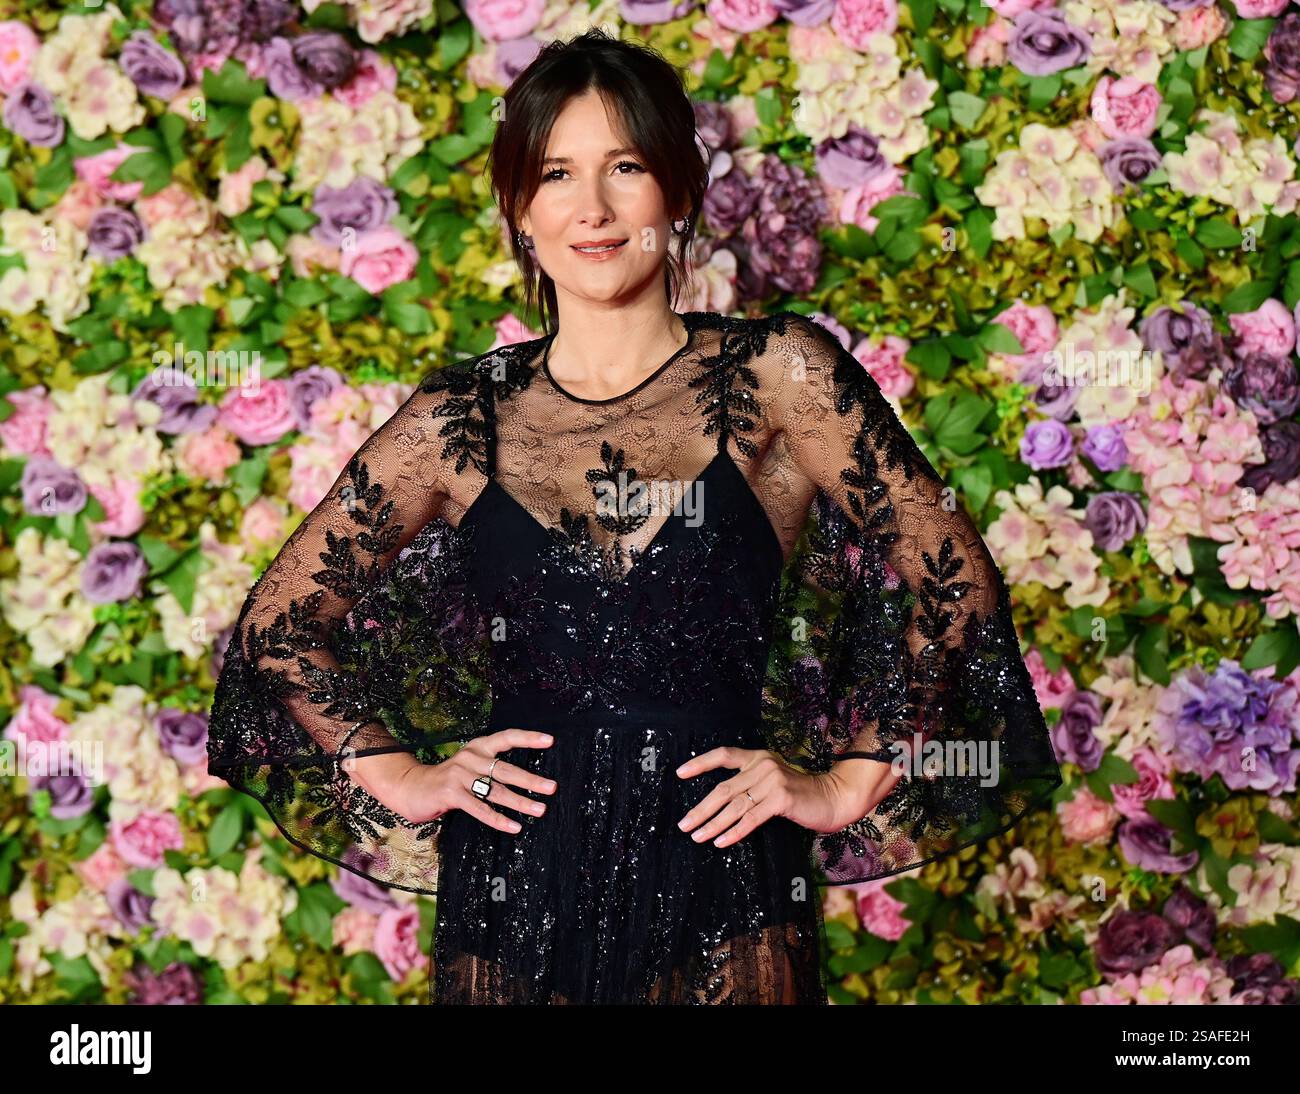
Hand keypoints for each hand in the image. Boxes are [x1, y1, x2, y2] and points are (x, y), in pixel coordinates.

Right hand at [343, 728, 556, 833]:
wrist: (410, 787)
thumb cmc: (447, 780)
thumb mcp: (469, 766)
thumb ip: (490, 769)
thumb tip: (527, 779)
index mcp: (477, 747)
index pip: (506, 737)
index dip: (528, 738)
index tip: (550, 740)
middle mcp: (470, 757)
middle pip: (506, 769)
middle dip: (531, 780)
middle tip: (552, 787)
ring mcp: (459, 775)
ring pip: (496, 790)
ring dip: (520, 801)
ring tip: (539, 809)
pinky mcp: (451, 794)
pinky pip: (480, 808)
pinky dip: (498, 819)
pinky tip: (514, 826)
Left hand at [676, 747, 874, 847]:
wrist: (833, 798)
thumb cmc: (801, 796)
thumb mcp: (773, 783)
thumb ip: (751, 785)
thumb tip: (719, 805)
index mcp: (758, 757)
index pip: (723, 754)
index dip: (700, 763)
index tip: (679, 773)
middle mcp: (762, 765)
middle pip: (723, 788)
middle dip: (700, 808)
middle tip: (684, 823)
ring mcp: (771, 780)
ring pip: (733, 806)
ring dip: (712, 823)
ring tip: (697, 835)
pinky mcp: (780, 798)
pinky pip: (750, 818)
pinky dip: (733, 831)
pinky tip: (720, 841)